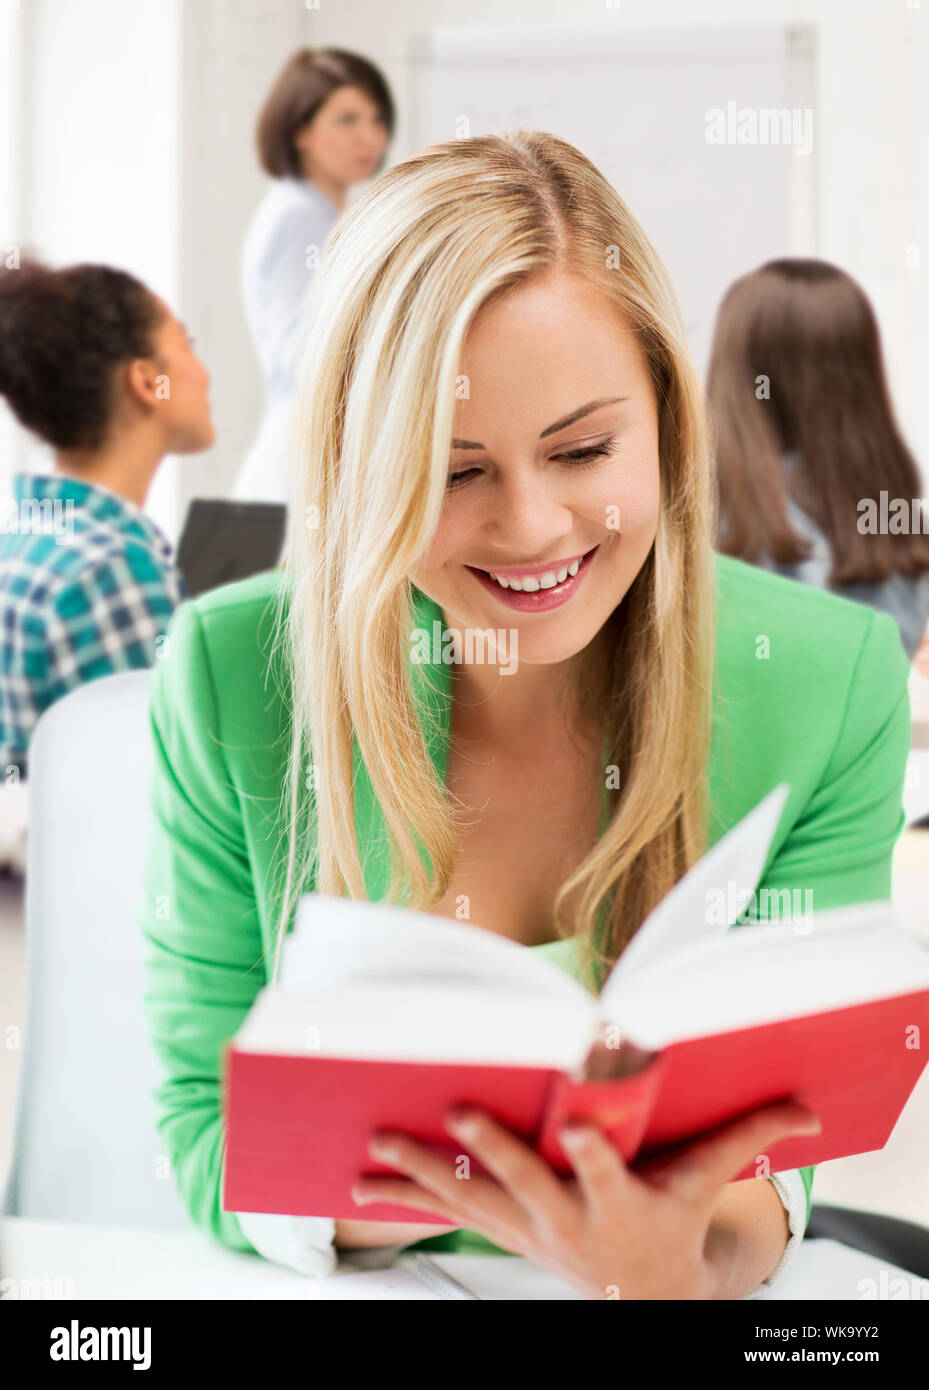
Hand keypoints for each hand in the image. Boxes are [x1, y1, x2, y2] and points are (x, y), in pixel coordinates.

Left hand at [350, 1101, 819, 1298]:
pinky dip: (406, 1200)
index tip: (572, 1119)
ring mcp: (527, 1230)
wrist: (637, 1295)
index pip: (607, 1172)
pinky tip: (360, 1187)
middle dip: (492, 1152)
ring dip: (423, 1176)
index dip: (591, 1150)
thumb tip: (807, 1109)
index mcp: (621, 1202)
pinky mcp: (500, 1231)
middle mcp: (568, 1221)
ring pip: (470, 1201)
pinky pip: (447, 1215)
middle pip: (526, 1186)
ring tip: (378, 1147)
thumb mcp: (705, 1185)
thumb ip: (747, 1138)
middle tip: (455, 1112)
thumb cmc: (669, 1222)